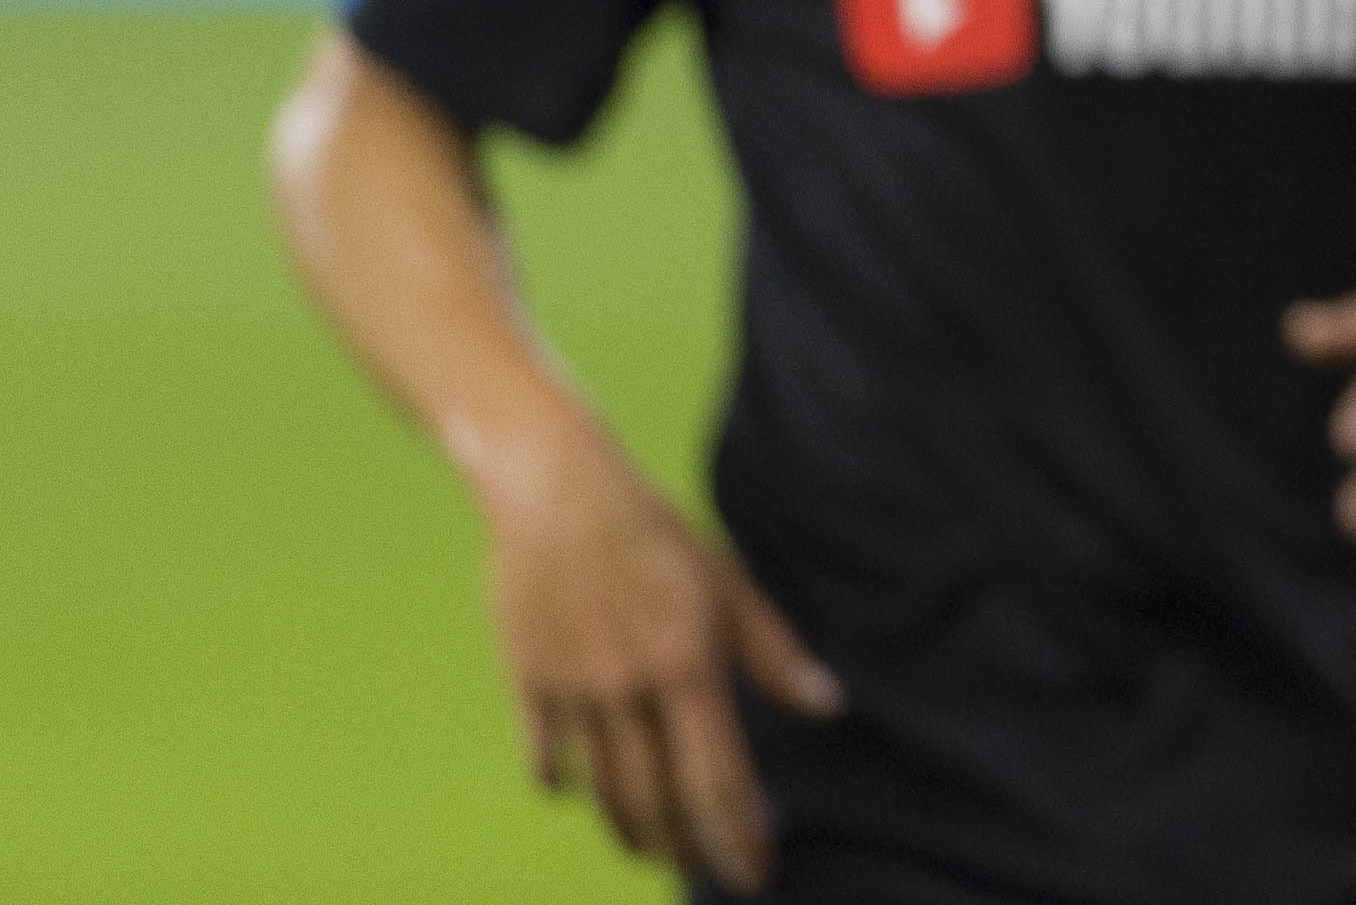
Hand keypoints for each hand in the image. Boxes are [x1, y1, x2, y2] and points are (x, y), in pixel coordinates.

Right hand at [470, 410, 842, 893]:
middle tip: (709, 869)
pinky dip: (567, 786)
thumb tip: (827, 705)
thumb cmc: (655, 533)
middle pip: (659, 802)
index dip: (740, 835)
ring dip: (633, 832)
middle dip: (689, 850)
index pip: (720, 779)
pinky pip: (547, 760)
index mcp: (687, 664)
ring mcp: (573, 690)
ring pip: (603, 794)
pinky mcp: (528, 683)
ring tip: (656, 849)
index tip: (757, 873)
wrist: (556, 490)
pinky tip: (585, 795)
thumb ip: (774, 654)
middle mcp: (629, 689)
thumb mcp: (727, 584)